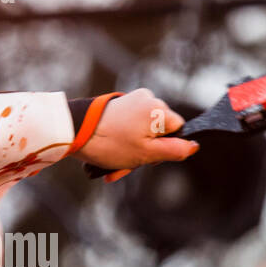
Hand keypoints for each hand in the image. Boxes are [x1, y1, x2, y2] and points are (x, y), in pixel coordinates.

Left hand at [76, 87, 197, 172]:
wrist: (71, 130)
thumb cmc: (110, 143)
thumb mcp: (148, 154)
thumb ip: (175, 150)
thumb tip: (194, 146)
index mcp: (158, 109)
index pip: (178, 130)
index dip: (166, 148)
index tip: (148, 157)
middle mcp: (147, 99)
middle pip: (158, 132)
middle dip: (144, 153)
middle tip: (125, 167)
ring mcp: (130, 101)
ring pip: (140, 133)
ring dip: (130, 152)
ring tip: (113, 166)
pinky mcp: (116, 106)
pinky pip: (127, 128)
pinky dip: (121, 143)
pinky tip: (108, 158)